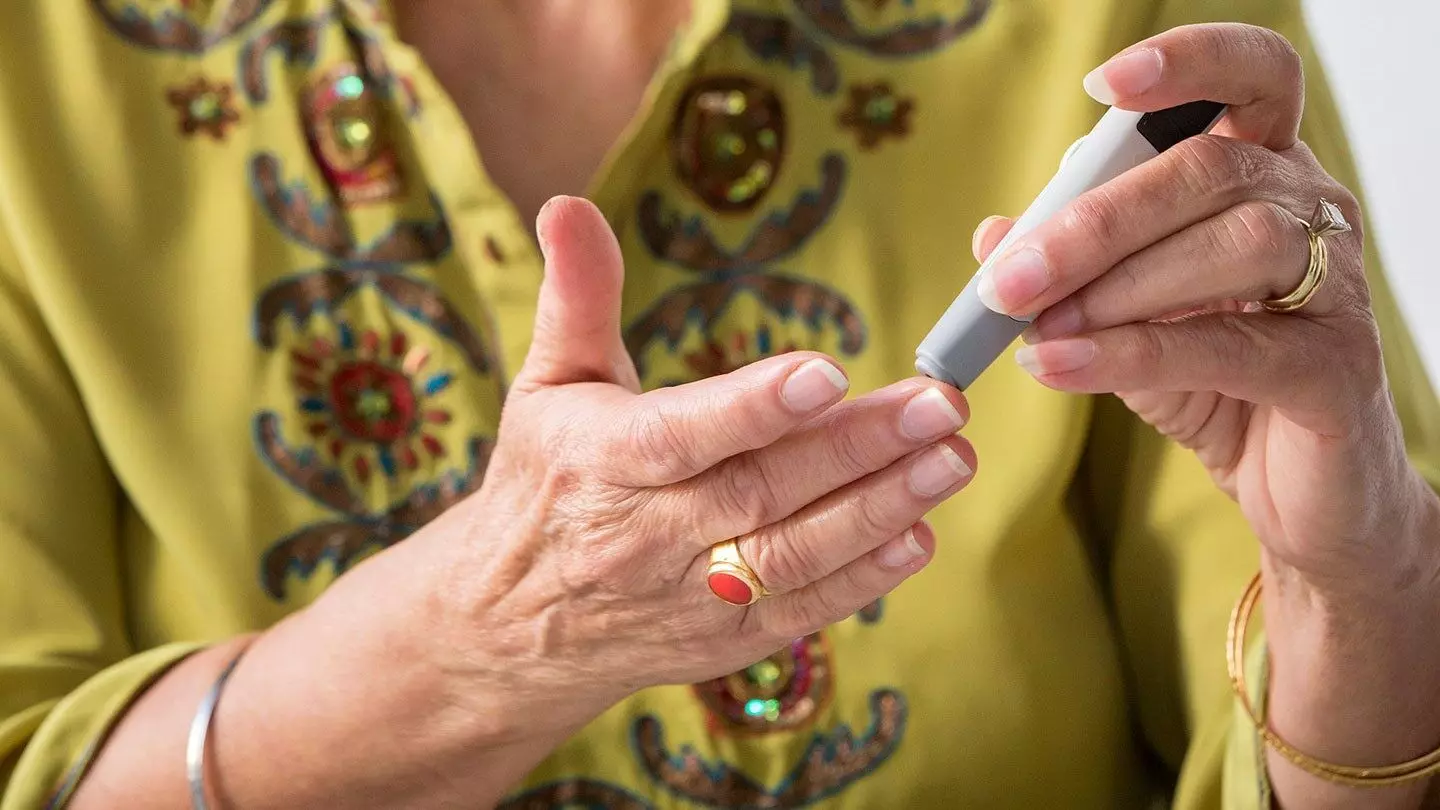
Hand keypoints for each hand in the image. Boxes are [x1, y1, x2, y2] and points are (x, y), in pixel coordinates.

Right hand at [419, 196, 974, 732]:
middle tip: (939, 405)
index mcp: (599, 461)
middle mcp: (643, 536)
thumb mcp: (547, 384)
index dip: (752, 408)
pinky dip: (861, 579)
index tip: (826, 372)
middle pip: (759, 493)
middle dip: (856, 450)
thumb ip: (576, 297)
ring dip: (878, 511)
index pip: (679, 435)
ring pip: (791, 557)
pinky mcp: (719, 641)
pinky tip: (917, 534)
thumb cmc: (542, 481)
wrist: (510, 625)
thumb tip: (567, 204)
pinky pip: (798, 611)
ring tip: (950, 461)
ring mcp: (685, 597)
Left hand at [971, 24, 1439, 806]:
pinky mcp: (1329, 381)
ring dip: (1113, 284)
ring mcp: (1331, 297)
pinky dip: (1134, 351)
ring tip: (1022, 322)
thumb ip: (1067, 271)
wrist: (1307, 503)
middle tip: (1011, 265)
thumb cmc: (1213, 386)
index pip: (1247, 85)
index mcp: (1257, 184)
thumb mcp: (1128, 319)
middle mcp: (1308, 220)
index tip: (1104, 87)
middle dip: (1103, 214)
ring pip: (1230, 253)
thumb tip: (991, 233)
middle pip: (1215, 177)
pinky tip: (1055, 366)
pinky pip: (1229, 347)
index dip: (1187, 70)